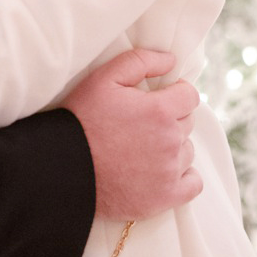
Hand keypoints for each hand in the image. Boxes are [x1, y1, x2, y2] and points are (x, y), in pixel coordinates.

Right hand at [62, 48, 203, 220]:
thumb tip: (171, 61)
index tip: (157, 99)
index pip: (189, 96)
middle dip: (169, 119)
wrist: (64, 166)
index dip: (174, 93)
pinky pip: (193, 183)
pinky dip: (183, 176)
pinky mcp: (166, 196)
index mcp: (160, 111)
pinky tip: (162, 170)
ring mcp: (170, 171)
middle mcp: (171, 141)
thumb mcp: (103, 79)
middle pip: (187, 123)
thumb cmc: (82, 119)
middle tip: (139, 123)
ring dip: (172, 146)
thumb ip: (140, 61)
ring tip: (141, 147)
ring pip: (186, 150)